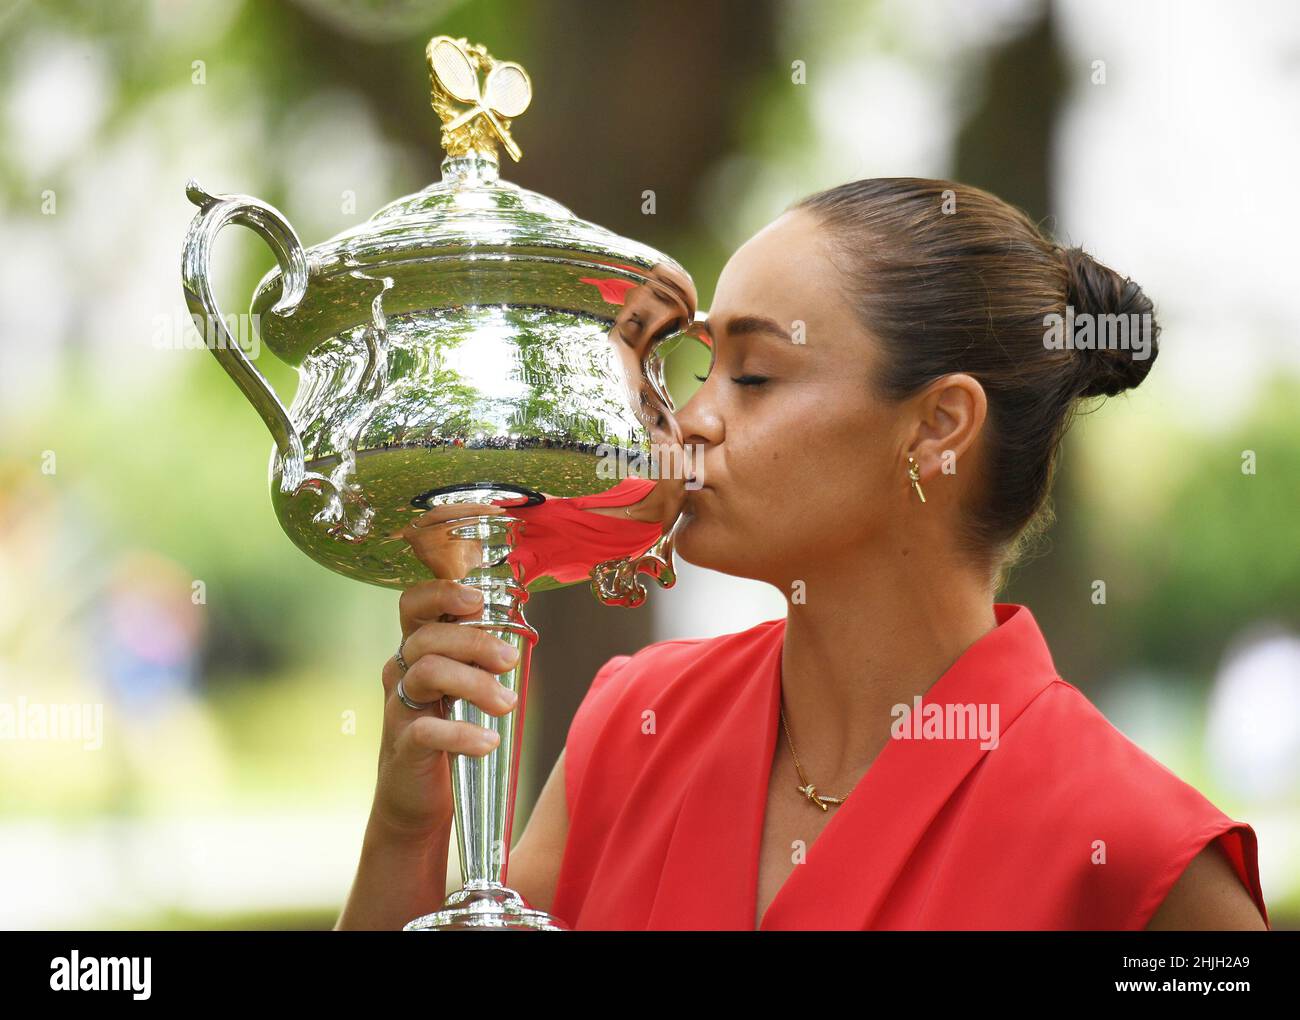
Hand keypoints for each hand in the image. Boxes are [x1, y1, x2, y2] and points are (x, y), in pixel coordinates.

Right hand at [372, 568, 521, 842]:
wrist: (417, 797)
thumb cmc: (447, 731)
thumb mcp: (463, 685)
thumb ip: (479, 657)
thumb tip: (515, 632)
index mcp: (417, 649)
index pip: (413, 603)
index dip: (441, 592)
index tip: (477, 599)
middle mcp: (401, 671)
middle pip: (428, 637)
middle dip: (475, 642)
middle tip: (510, 661)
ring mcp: (398, 708)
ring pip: (427, 673)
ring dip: (475, 684)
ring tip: (507, 704)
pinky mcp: (403, 746)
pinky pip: (427, 730)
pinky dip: (463, 734)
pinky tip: (488, 741)